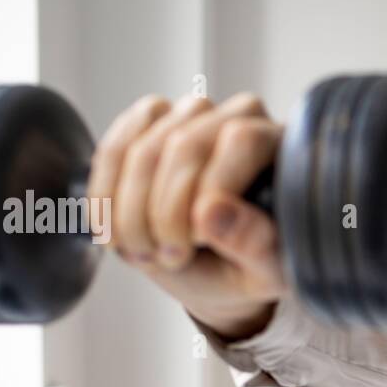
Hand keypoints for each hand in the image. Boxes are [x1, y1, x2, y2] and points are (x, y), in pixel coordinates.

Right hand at [86, 91, 288, 337]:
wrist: (218, 269)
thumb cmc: (253, 267)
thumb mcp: (267, 271)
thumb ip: (254, 243)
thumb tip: (210, 213)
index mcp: (280, 146)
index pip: (241, 140)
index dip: (212, 187)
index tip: (198, 238)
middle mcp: (237, 116)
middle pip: (185, 145)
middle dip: (165, 212)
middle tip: (170, 257)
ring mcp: (190, 114)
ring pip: (142, 149)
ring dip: (132, 212)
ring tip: (146, 254)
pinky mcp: (147, 123)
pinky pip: (113, 150)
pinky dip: (105, 198)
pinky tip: (115, 234)